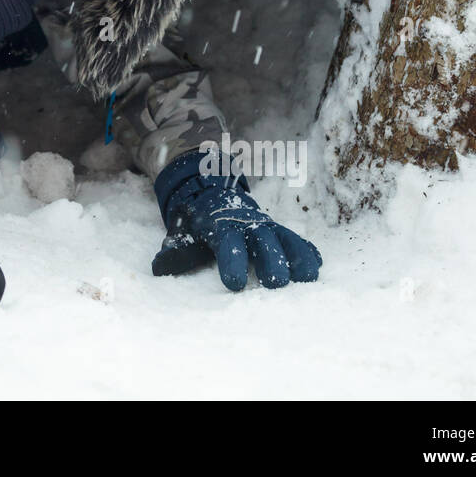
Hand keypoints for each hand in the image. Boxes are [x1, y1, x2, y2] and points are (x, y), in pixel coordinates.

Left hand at [153, 147, 321, 290]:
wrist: (211, 193)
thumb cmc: (197, 222)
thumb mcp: (183, 232)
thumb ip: (176, 250)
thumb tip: (159, 267)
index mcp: (221, 226)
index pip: (228, 243)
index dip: (231, 261)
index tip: (233, 283)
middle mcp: (247, 225)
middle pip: (263, 240)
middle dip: (271, 260)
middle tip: (276, 283)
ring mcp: (265, 225)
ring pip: (284, 238)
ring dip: (296, 256)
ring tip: (306, 277)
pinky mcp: (278, 230)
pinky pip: (295, 239)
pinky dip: (305, 250)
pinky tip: (316, 265)